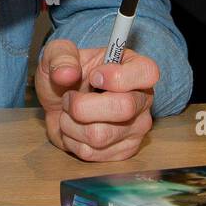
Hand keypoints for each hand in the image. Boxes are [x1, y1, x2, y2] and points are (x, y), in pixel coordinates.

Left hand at [36, 39, 155, 161]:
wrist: (59, 103)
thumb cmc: (67, 75)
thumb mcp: (58, 53)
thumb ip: (61, 55)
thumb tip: (66, 73)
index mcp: (136, 68)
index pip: (147, 72)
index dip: (119, 76)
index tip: (93, 77)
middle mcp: (142, 99)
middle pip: (124, 108)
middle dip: (83, 105)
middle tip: (69, 97)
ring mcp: (136, 128)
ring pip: (100, 134)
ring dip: (71, 123)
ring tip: (68, 112)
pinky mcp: (123, 152)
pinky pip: (91, 152)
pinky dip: (71, 140)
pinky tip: (73, 128)